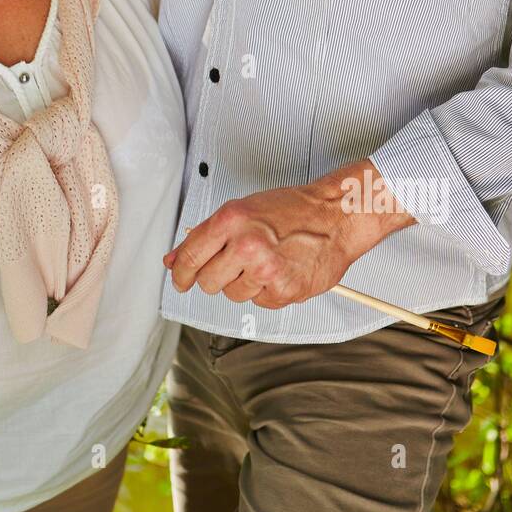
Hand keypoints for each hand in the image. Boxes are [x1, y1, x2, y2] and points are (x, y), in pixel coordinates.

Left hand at [162, 162, 415, 308]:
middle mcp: (246, 245)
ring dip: (244, 283)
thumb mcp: (243, 210)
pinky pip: (259, 302)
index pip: (189, 257)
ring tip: (265, 260)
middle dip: (215, 276)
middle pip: (207, 282)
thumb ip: (206, 236)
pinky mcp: (283, 291)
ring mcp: (265, 270)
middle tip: (234, 263)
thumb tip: (175, 259)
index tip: (179, 280)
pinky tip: (280, 270)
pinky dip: (267, 290)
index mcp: (230, 220)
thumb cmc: (292, 210)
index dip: (180, 273)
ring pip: (233, 294)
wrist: (336, 216)